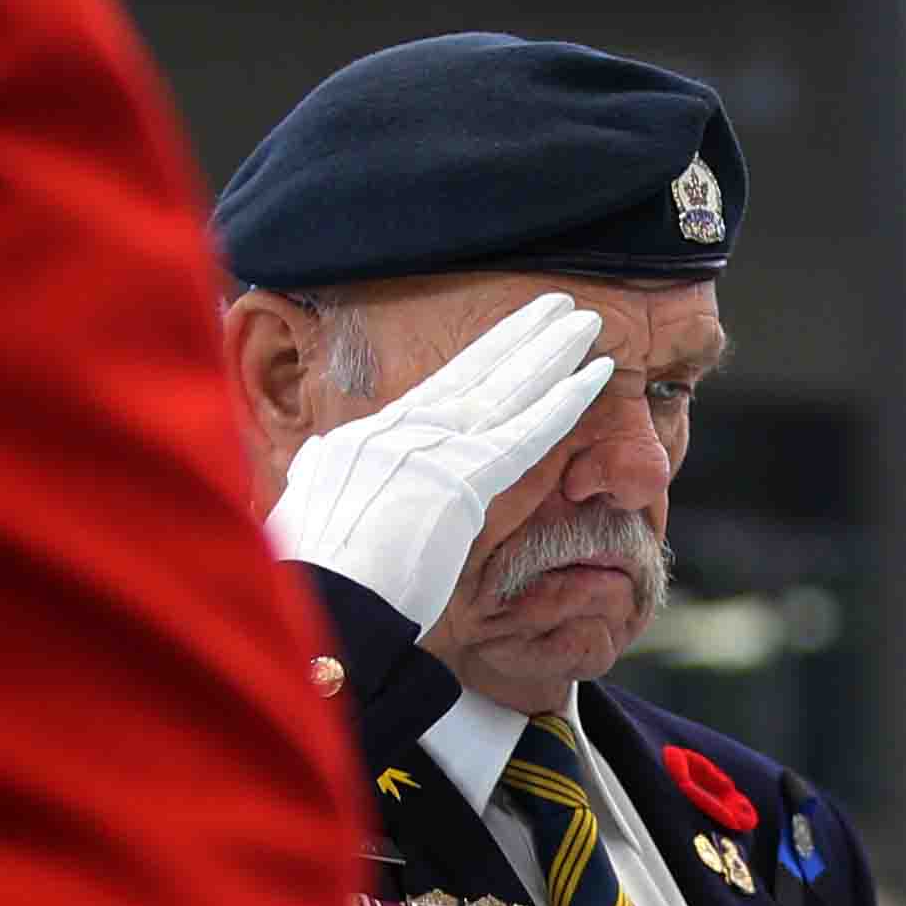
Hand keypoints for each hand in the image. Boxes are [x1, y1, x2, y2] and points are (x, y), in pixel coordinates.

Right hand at [262, 291, 611, 637]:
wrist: (320, 598)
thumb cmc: (315, 568)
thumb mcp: (311, 504)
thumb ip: (325, 473)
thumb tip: (319, 456)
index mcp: (371, 437)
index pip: (441, 386)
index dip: (484, 355)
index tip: (515, 331)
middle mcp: (403, 431)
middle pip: (477, 373)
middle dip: (522, 336)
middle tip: (561, 307)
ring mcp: (433, 451)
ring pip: (507, 390)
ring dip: (551, 353)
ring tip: (587, 324)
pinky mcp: (461, 481)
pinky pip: (526, 433)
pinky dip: (563, 402)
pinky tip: (594, 377)